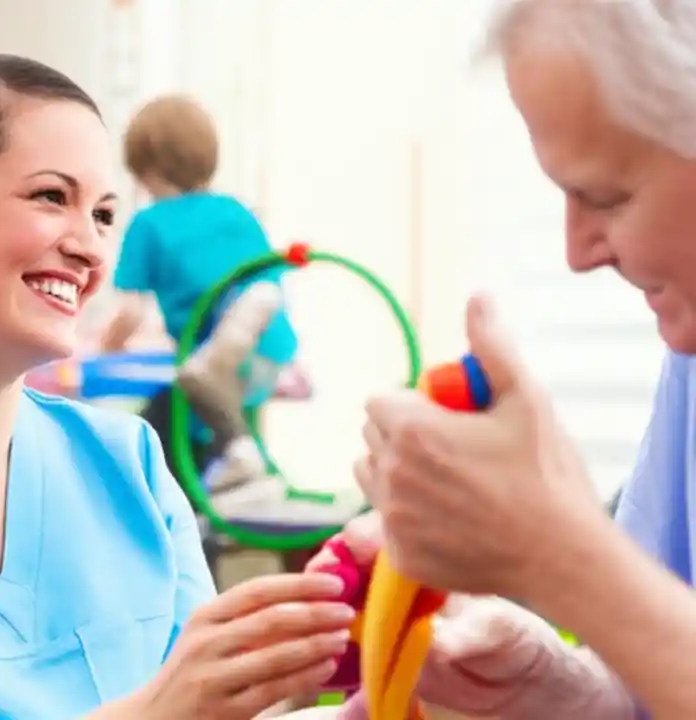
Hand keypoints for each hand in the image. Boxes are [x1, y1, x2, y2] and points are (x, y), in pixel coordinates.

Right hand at [130, 573, 356, 719]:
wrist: (153, 719)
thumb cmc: (192, 673)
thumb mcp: (207, 638)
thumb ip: (245, 619)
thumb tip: (306, 600)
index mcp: (205, 617)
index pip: (258, 590)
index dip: (300, 584)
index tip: (335, 583)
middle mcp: (207, 642)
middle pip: (272, 619)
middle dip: (316, 612)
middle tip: (348, 611)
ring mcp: (215, 677)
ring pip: (277, 655)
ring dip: (317, 644)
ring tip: (343, 638)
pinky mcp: (225, 709)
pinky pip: (275, 689)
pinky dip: (306, 677)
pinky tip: (327, 668)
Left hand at [355, 294, 599, 598]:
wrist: (565, 559)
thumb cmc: (548, 475)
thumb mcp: (527, 399)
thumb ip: (492, 345)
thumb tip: (477, 297)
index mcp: (410, 431)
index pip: (378, 401)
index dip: (410, 404)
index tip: (446, 418)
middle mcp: (389, 474)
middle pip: (373, 437)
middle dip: (403, 435)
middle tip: (456, 450)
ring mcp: (391, 518)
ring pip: (374, 478)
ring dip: (398, 473)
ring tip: (452, 483)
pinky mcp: (399, 554)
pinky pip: (388, 522)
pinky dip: (411, 518)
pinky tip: (454, 521)